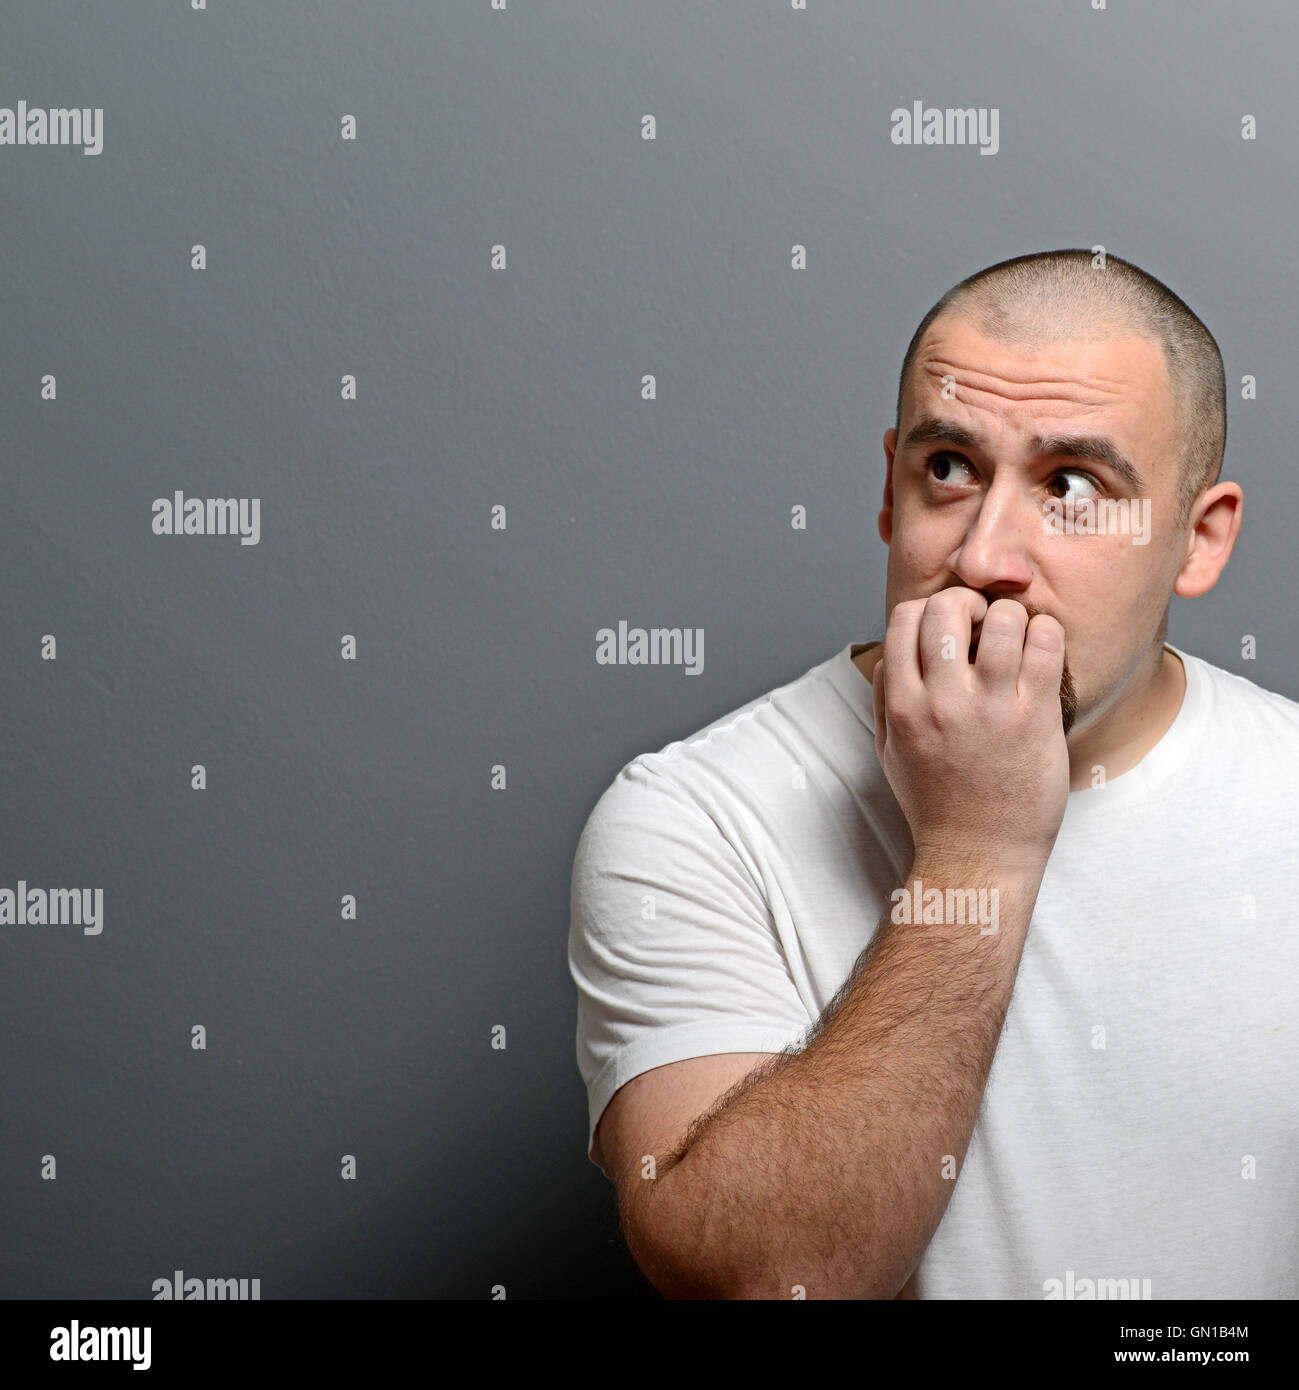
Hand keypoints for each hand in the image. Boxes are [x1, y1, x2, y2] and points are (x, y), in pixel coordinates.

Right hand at [871, 587, 1069, 875]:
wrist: (978, 854)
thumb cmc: (934, 803)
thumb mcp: (889, 750)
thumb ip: (885, 697)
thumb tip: (895, 649)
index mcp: (904, 706)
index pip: (905, 618)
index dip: (928, 609)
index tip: (947, 628)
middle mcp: (943, 702)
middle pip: (948, 607)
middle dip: (967, 603)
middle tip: (982, 624)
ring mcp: (992, 708)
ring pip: (1002, 618)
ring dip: (1010, 616)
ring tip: (1015, 638)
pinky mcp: (1036, 718)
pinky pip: (1045, 644)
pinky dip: (1045, 632)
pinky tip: (1041, 649)